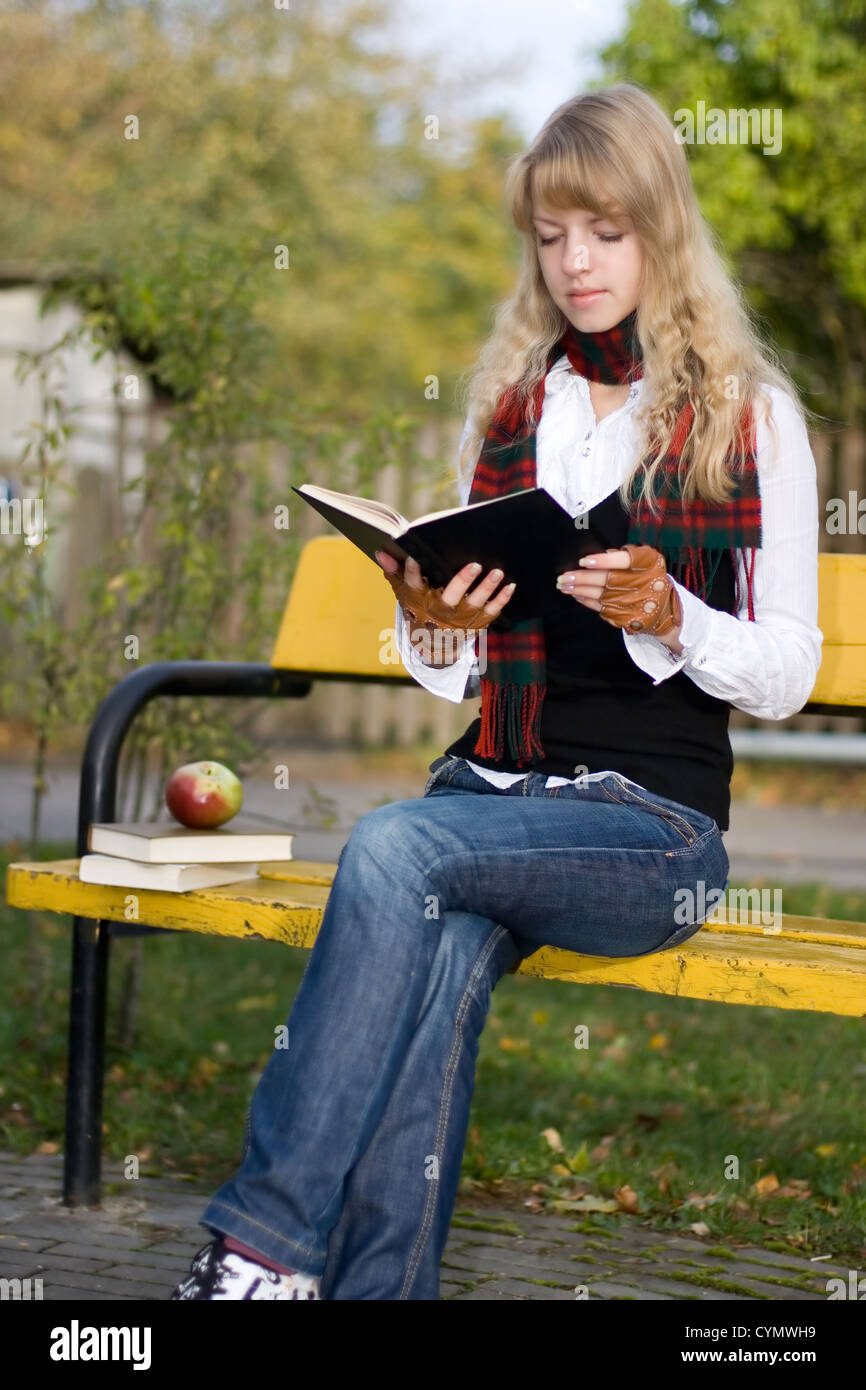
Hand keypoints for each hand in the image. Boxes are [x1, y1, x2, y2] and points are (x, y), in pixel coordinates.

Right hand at [375, 550, 516, 665]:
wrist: (431, 644)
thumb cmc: (418, 608)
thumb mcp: (403, 591)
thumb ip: (394, 571)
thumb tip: (381, 551)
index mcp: (419, 601)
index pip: (412, 585)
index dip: (412, 572)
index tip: (415, 557)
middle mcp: (439, 612)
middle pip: (449, 597)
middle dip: (462, 581)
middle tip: (475, 564)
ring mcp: (459, 620)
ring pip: (473, 605)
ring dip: (486, 589)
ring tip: (497, 572)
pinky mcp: (475, 624)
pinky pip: (490, 612)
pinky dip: (501, 600)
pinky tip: (510, 585)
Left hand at [556, 544, 683, 649]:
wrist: (665, 609)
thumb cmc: (649, 577)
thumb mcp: (645, 561)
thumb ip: (624, 556)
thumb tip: (595, 557)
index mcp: (650, 564)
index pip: (625, 560)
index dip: (604, 561)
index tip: (584, 561)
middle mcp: (645, 583)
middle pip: (609, 580)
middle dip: (583, 578)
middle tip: (564, 576)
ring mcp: (637, 603)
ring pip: (602, 596)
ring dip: (579, 591)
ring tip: (564, 585)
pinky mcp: (629, 618)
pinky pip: (603, 608)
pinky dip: (587, 601)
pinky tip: (576, 595)